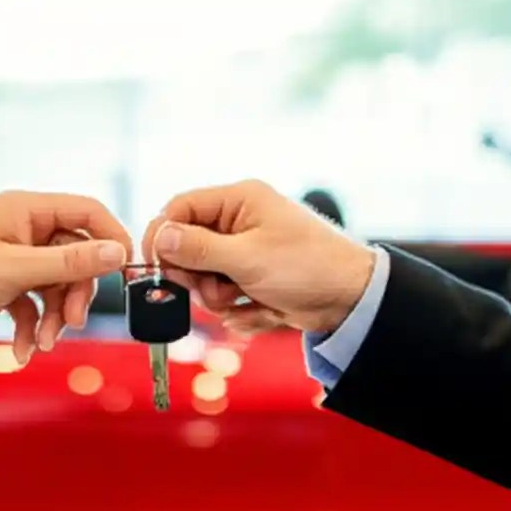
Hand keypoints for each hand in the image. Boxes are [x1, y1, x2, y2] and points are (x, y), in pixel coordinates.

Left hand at [0, 190, 131, 361]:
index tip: (125, 272)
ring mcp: (15, 260)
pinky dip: (33, 329)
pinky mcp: (5, 287)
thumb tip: (118, 253)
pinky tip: (23, 352)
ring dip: (55, 319)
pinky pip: (36, 307)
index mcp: (26, 210)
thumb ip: (70, 263)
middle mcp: (24, 230)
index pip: (88, 212)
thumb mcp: (14, 270)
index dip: (112, 239)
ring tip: (42, 344)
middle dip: (77, 294)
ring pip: (59, 288)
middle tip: (72, 322)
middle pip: (78, 257)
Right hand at [143, 180, 374, 334]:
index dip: (163, 237)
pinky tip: (264, 310)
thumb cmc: (308, 266)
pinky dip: (240, 310)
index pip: (180, 208)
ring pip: (204, 278)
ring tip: (245, 300)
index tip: (157, 268)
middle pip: (187, 248)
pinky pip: (226, 297)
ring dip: (219, 297)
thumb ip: (199, 248)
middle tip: (215, 290)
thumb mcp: (247, 257)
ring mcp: (246, 252)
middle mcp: (239, 222)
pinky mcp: (254, 280)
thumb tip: (160, 237)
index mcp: (239, 201)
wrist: (353, 300)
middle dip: (197, 276)